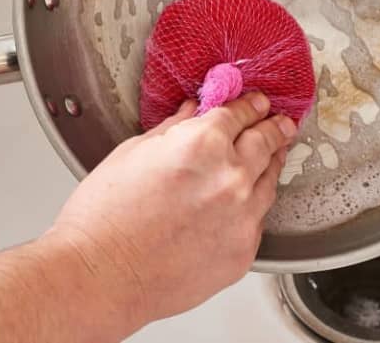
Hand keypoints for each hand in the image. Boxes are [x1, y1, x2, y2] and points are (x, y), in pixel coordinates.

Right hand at [49, 92, 295, 335]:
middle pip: (264, 141)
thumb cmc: (105, 217)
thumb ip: (173, 129)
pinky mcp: (242, 253)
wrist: (101, 276)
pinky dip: (256, 204)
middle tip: (279, 122)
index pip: (239, 113)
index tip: (257, 103)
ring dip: (272, 163)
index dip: (250, 104)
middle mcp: (231, 177)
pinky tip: (249, 200)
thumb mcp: (134, 152)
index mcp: (202, 144)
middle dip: (273, 127)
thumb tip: (193, 112)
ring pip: (269, 180)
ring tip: (274, 154)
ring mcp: (242, 217)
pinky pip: (259, 219)